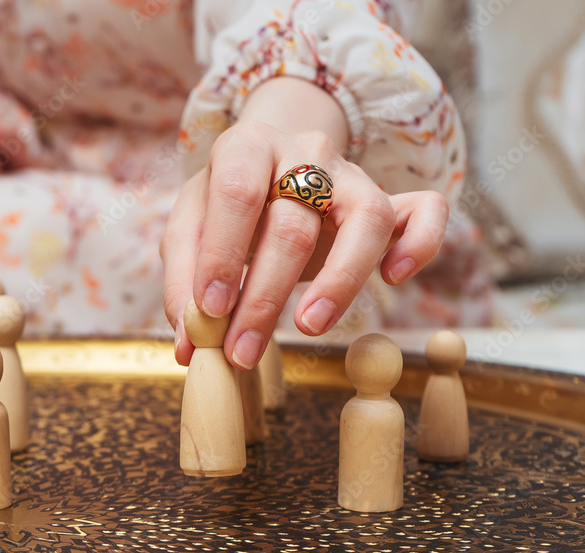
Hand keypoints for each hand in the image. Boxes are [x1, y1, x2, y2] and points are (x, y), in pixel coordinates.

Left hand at [161, 117, 447, 368]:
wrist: (267, 166)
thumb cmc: (224, 205)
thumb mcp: (189, 228)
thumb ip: (183, 282)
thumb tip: (188, 346)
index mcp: (246, 146)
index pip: (237, 194)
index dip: (224, 255)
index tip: (211, 312)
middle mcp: (304, 151)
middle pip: (294, 225)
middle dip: (265, 298)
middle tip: (242, 350)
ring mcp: (352, 172)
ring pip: (367, 219)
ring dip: (340, 282)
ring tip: (309, 326)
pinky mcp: (390, 197)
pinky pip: (425, 210)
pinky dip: (420, 244)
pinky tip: (395, 278)